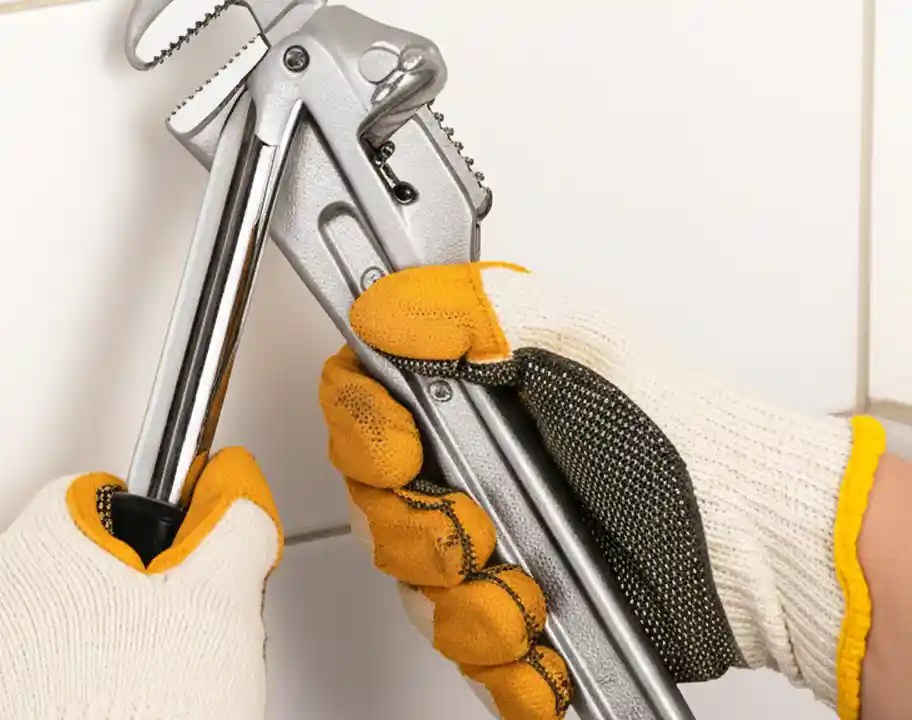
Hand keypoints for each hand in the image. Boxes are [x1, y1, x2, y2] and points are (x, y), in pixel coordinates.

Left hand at [0, 448, 281, 719]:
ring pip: (30, 636)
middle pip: (59, 569)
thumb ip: (232, 528)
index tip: (171, 573)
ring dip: (73, 655)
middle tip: (162, 649)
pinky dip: (40, 703)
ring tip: (129, 699)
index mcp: (38, 547)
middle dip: (111, 599)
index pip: (90, 499)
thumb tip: (236, 489)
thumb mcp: (220, 607)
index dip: (143, 535)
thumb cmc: (140, 713)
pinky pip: (2, 694)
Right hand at [319, 262, 885, 719]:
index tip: (401, 450)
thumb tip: (387, 308)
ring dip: (466, 603)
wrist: (752, 540)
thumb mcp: (589, 341)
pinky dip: (505, 665)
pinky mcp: (520, 619)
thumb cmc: (683, 436)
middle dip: (418, 530)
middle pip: (376, 508)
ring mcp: (490, 549)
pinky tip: (542, 646)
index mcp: (468, 397)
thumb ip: (484, 310)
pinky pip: (472, 660)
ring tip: (525, 595)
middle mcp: (468, 472)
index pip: (362, 405)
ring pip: (416, 593)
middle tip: (473, 528)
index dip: (362, 430)